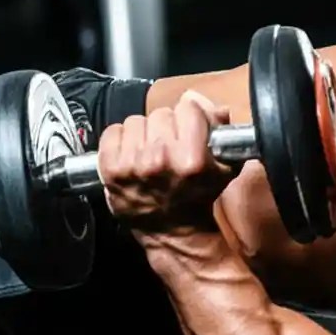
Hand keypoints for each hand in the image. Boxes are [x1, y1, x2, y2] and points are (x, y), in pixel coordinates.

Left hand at [98, 91, 237, 236]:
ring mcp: (132, 165)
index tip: (191, 131)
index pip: (188, 109)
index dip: (192, 118)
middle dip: (168, 127)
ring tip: (151, 153)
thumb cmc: (199, 198)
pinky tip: (132, 156)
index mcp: (191, 159)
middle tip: (171, 147)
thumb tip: (204, 102)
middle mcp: (160, 160)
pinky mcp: (110, 169)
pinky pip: (113, 132)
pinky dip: (120, 141)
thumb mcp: (225, 166)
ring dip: (144, 134)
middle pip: (161, 113)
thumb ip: (221, 129)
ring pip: (136, 121)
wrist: (173, 232)